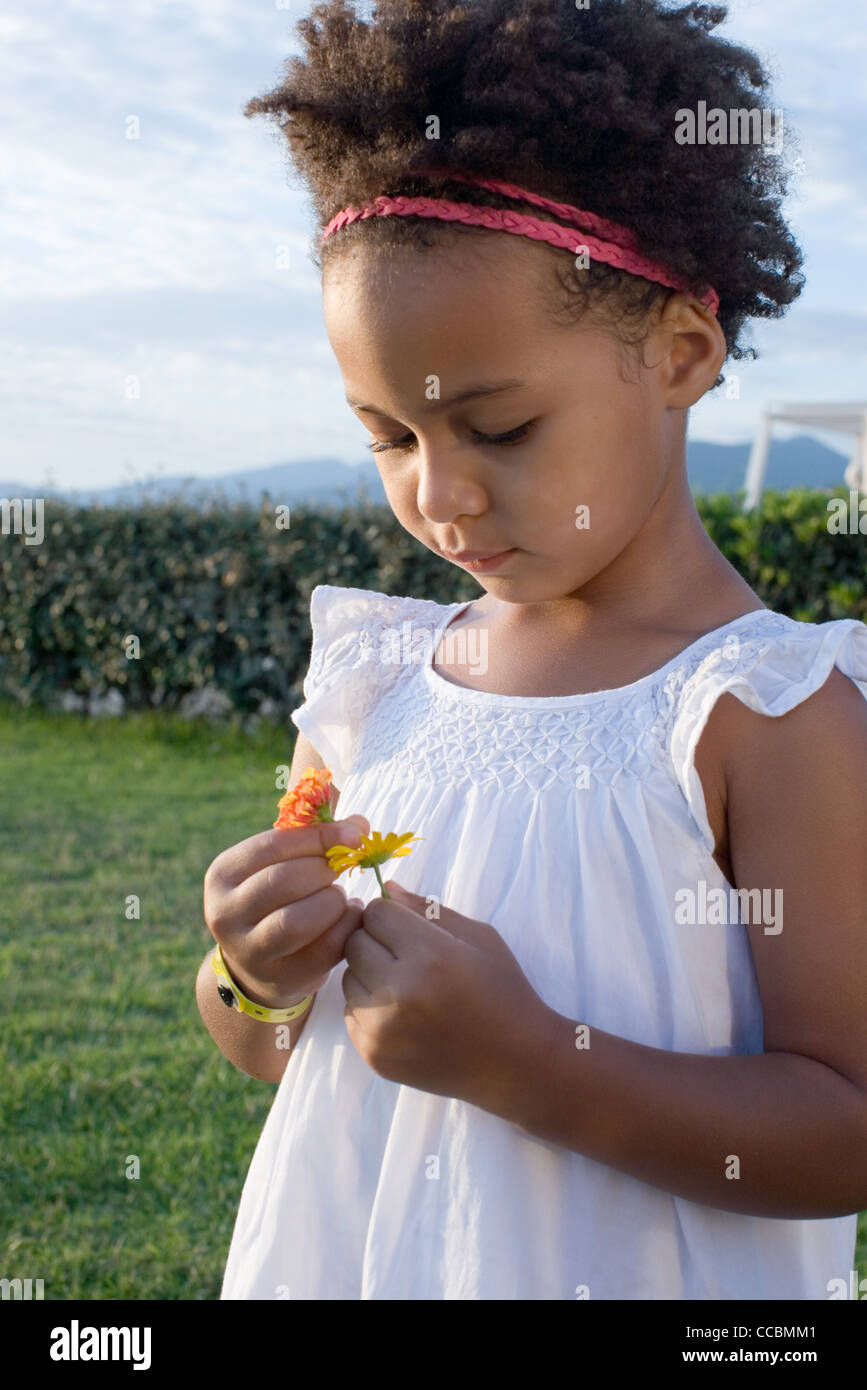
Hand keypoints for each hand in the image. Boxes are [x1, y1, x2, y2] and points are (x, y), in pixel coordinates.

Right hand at [203, 814, 369, 1008]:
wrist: (259, 965)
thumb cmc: (277, 900)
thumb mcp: (279, 865)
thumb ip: (312, 838)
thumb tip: (360, 823)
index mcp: (223, 873)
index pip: (273, 845)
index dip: (319, 836)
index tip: (356, 832)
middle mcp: (224, 912)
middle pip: (284, 881)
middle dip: (325, 870)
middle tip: (343, 868)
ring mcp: (247, 950)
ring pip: (298, 921)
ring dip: (332, 902)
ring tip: (340, 896)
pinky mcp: (278, 978)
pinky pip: (321, 951)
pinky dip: (345, 929)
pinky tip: (350, 917)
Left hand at [341, 881, 551, 1114]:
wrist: (515, 1064)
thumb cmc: (503, 992)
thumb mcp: (479, 938)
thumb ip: (428, 910)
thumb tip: (386, 889)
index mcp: (431, 957)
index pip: (377, 913)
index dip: (392, 915)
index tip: (408, 927)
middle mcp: (399, 993)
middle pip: (355, 942)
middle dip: (377, 941)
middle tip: (407, 955)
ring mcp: (382, 1029)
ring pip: (347, 977)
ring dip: (370, 974)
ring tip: (406, 985)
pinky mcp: (373, 1055)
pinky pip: (350, 1012)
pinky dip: (369, 1007)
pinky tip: (403, 1013)